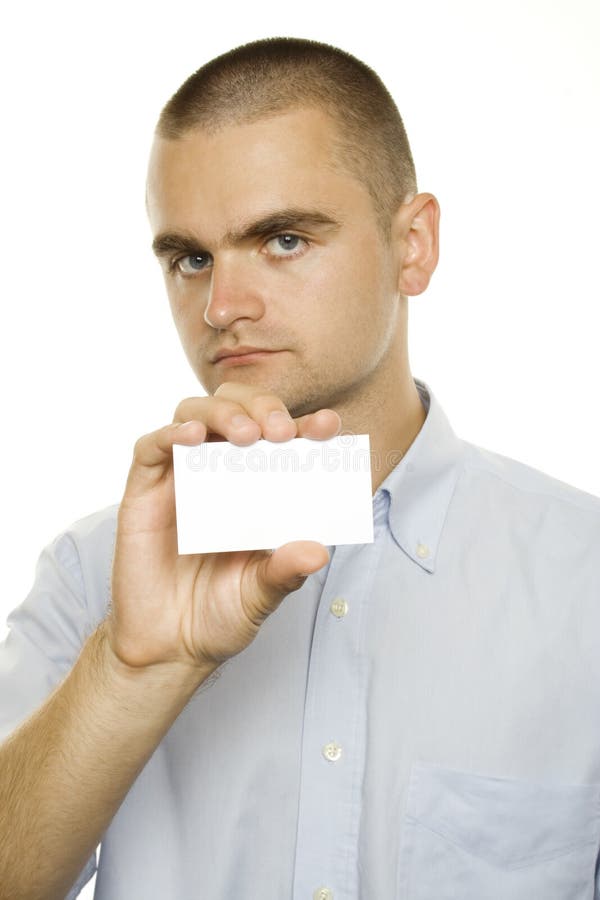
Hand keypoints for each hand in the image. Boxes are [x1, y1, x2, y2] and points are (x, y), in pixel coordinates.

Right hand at [105, 382, 341, 675]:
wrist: (168, 648)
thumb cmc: (220, 613)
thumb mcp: (262, 593)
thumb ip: (286, 571)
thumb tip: (318, 552)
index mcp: (258, 488)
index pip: (284, 441)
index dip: (307, 426)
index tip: (329, 426)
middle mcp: (220, 473)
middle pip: (238, 409)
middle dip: (263, 407)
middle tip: (282, 432)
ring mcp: (181, 477)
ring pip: (195, 414)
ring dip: (223, 413)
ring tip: (247, 436)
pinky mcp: (144, 491)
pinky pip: (152, 447)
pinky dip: (171, 434)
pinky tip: (193, 439)